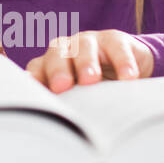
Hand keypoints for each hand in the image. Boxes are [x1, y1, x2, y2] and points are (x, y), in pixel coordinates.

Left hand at [25, 31, 154, 93]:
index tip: (36, 92)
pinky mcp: (115, 40)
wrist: (127, 68)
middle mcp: (67, 49)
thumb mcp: (78, 96)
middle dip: (57, 70)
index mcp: (51, 63)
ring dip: (85, 63)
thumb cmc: (95, 88)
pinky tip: (127, 77)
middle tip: (61, 86)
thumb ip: (65, 103)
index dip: (36, 78)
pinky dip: (122, 62)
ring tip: (90, 80)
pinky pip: (117, 48)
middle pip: (56, 54)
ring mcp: (90, 41)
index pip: (37, 68)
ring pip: (83, 47)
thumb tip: (52, 122)